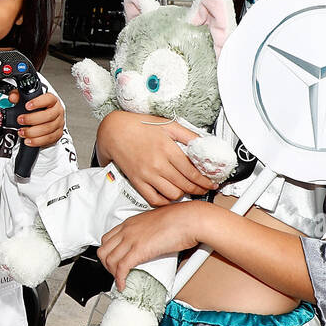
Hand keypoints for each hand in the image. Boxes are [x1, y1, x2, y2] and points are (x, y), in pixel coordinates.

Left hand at [9, 90, 65, 147]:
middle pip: (48, 116)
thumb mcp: (27, 98)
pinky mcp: (57, 134)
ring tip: (21, 132)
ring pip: (48, 129)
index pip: (49, 99)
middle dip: (31, 119)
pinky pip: (48, 139)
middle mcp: (57, 111)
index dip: (38, 102)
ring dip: (32, 132)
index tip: (27, 106)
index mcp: (52, 100)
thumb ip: (19, 95)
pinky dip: (37, 141)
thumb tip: (13, 98)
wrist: (46, 117)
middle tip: (20, 120)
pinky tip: (28, 140)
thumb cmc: (38, 107)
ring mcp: (58, 123)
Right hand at [95, 109, 216, 205]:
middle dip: (198, 189)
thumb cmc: (138, 125)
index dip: (205, 181)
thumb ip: (187, 134)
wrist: (113, 131)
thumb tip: (204, 143)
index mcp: (168, 149)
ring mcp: (146, 175)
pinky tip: (170, 196)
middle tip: (203, 188)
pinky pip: (154, 199)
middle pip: (185, 185)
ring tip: (187, 190)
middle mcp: (158, 164)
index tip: (211, 183)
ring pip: (172, 194)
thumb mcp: (167, 124)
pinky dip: (165, 201)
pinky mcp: (137, 181)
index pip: (192, 172)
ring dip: (183, 194)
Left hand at [97, 202, 206, 290]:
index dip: (108, 253)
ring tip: (120, 280)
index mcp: (131, 222)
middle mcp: (128, 230)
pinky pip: (121, 268)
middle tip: (115, 273)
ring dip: (112, 274)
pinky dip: (120, 279)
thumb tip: (151, 244)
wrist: (190, 219)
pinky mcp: (139, 250)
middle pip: (104, 249)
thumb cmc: (181, 219)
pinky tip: (123, 285)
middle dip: (107, 264)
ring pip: (109, 260)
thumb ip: (149, 233)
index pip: (108, 239)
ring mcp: (132, 239)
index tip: (113, 262)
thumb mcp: (157, 224)